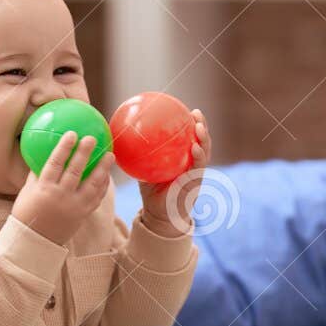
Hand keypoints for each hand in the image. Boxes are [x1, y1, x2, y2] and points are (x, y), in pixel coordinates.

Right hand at [11, 131, 112, 245]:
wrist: (35, 240)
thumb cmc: (27, 212)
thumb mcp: (27, 191)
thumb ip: (37, 173)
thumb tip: (43, 151)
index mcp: (44, 188)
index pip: (55, 163)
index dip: (64, 147)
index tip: (72, 133)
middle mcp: (60, 197)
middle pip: (75, 171)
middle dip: (85, 153)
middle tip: (93, 138)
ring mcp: (74, 207)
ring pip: (92, 185)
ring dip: (102, 168)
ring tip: (110, 155)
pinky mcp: (83, 215)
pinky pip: (96, 197)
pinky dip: (103, 185)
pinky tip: (107, 175)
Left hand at [138, 109, 210, 237]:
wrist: (159, 215)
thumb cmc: (151, 191)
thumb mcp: (143, 170)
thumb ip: (138, 156)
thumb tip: (120, 138)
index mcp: (182, 158)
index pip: (188, 138)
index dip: (189, 124)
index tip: (186, 110)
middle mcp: (192, 163)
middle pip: (201, 141)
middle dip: (202, 126)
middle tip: (196, 113)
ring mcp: (196, 173)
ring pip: (205, 152)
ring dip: (204, 138)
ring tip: (199, 126)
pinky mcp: (196, 183)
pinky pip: (199, 167)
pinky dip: (199, 156)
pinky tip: (194, 147)